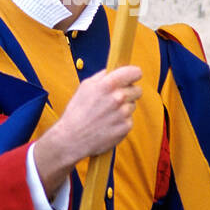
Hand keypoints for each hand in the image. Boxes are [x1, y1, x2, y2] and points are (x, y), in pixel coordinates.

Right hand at [33, 65, 142, 196]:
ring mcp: (123, 113)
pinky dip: (121, 121)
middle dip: (129, 92)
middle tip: (116, 98)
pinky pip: (129, 119)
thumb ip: (102, 76)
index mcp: (108, 84)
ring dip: (124, 108)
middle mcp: (118, 98)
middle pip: (137, 90)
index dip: (134, 74)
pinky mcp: (125, 127)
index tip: (132, 77)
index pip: (135, 72)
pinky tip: (108, 123)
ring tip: (107, 113)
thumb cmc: (77, 112)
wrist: (72, 138)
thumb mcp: (85, 87)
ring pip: (133, 105)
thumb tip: (112, 71)